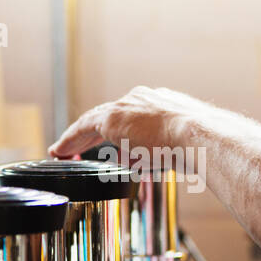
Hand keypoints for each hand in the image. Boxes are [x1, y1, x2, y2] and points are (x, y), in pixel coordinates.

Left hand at [48, 86, 260, 159]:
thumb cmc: (202, 146)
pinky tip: (59, 151)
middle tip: (79, 146)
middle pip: (110, 116)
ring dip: (77, 138)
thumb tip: (149, 162)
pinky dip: (70, 140)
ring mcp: (128, 106)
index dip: (121, 130)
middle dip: (94, 132)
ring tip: (63, 150)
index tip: (114, 141)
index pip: (134, 116)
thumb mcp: (183, 147)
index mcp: (163, 103)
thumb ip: (166, 152)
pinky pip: (84, 128)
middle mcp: (143, 98)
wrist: (201, 135)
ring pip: (94, 121)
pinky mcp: (113, 117)